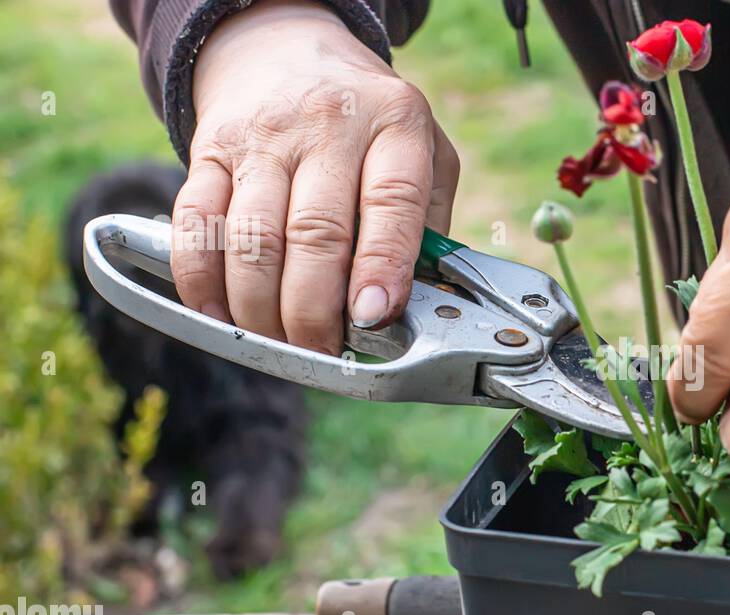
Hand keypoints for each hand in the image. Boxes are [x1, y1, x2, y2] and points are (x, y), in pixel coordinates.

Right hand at [171, 0, 457, 353]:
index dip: (381, 267)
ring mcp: (262, 138)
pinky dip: (201, 281)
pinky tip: (220, 315)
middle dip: (315, 310)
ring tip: (280, 342)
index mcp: (394, 125)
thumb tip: (418, 303)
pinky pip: (196, 224)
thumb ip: (431, 221)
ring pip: (252, 239)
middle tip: (324, 350)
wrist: (285, 47)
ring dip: (261, 308)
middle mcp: (327, 126)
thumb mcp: (425, 149)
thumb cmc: (369, 120)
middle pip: (314, 233)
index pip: (392, 203)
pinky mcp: (208, 150)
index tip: (373, 317)